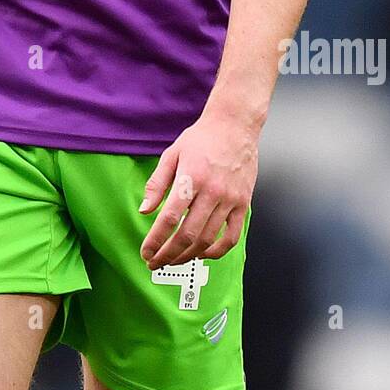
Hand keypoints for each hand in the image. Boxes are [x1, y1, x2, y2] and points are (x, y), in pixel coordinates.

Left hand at [138, 104, 258, 269]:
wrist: (235, 126)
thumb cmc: (201, 138)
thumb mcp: (172, 154)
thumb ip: (157, 183)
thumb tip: (145, 210)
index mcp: (190, 177)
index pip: (170, 218)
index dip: (156, 240)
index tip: (146, 252)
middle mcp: (212, 191)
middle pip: (188, 234)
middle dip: (168, 254)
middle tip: (155, 263)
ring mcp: (230, 199)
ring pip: (207, 239)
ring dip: (188, 256)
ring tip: (174, 260)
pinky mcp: (243, 204)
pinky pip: (232, 237)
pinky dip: (217, 251)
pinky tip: (203, 254)